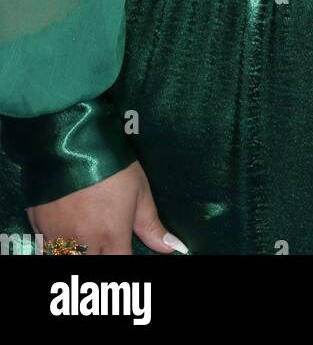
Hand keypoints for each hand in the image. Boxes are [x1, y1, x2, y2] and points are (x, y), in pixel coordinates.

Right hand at [26, 160, 187, 255]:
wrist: (70, 143)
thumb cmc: (111, 165)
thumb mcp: (139, 191)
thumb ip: (151, 225)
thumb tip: (174, 248)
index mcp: (112, 237)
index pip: (121, 268)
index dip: (125, 261)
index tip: (125, 251)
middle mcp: (85, 244)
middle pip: (92, 267)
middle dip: (100, 258)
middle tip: (104, 243)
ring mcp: (59, 238)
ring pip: (67, 261)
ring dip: (78, 255)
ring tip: (85, 240)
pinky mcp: (39, 227)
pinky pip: (46, 250)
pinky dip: (55, 248)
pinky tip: (64, 235)